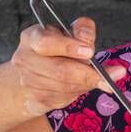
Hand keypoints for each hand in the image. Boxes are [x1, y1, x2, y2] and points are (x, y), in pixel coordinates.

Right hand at [10, 16, 126, 114]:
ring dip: (84, 84)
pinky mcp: (35, 98)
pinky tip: (80, 87)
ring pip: (66, 86)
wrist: (30, 79)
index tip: (90, 52)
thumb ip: (83, 33)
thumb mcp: (68, 35)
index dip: (70, 47)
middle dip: (85, 74)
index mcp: (33, 37)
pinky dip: (77, 93)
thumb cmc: (55, 52)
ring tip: (97, 79)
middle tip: (104, 77)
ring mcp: (28, 81)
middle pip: (59, 70)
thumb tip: (96, 49)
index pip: (48, 41)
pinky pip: (64, 98)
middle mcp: (26, 58)